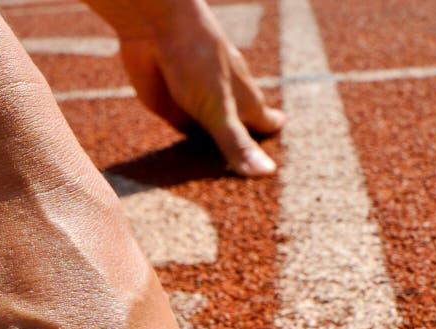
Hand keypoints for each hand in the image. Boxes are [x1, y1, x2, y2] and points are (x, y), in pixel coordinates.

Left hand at [105, 0, 283, 175]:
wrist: (154, 28)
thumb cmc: (197, 59)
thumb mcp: (221, 108)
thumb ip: (237, 143)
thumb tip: (267, 174)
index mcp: (245, 102)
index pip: (266, 125)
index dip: (272, 143)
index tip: (282, 164)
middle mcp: (224, 107)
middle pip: (238, 137)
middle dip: (244, 157)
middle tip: (255, 184)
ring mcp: (198, 111)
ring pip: (209, 143)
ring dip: (212, 162)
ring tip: (222, 193)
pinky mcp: (172, 113)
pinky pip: (182, 141)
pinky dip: (186, 156)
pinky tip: (188, 177)